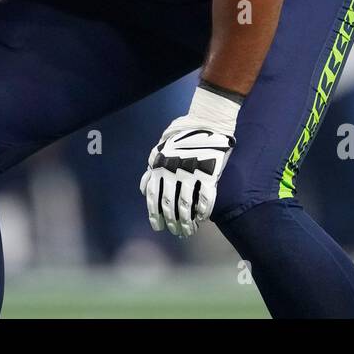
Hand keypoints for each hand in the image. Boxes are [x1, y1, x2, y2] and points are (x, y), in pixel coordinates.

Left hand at [140, 85, 240, 237]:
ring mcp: (191, 174)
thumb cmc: (183, 135)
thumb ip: (152, 168)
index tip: (157, 227)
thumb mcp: (160, 148)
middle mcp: (172, 172)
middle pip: (169, 205)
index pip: (153, 196)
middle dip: (171, 222)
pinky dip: (203, 212)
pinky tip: (203, 218)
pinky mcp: (209, 174)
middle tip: (175, 232)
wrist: (208, 121)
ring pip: (186, 206)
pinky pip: (205, 199)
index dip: (154, 214)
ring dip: (187, 222)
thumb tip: (143, 189)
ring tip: (189, 230)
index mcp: (159, 166)